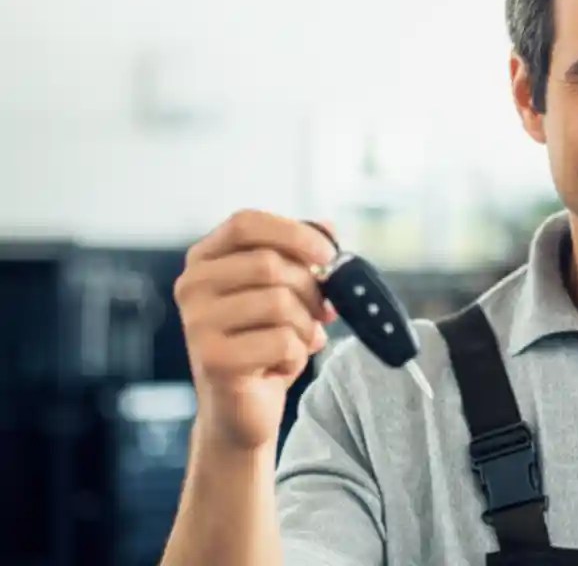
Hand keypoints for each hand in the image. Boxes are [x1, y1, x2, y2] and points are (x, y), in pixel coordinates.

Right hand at [175, 210, 338, 453]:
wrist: (241, 411)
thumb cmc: (264, 345)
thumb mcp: (286, 293)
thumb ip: (303, 257)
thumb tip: (328, 226)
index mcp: (204, 260)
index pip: (246, 223)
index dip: (294, 233)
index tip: (329, 254)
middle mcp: (192, 286)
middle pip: (270, 264)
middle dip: (310, 290)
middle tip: (320, 313)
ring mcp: (197, 323)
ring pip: (280, 302)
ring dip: (305, 326)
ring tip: (298, 342)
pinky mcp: (213, 359)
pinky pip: (281, 340)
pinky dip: (297, 354)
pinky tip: (281, 365)